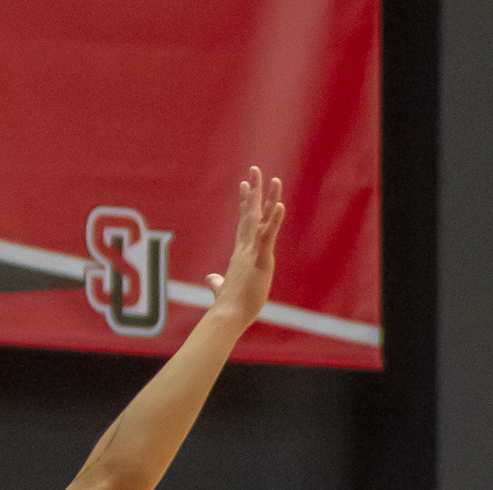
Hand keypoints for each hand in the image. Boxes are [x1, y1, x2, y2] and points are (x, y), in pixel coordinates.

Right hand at [204, 166, 284, 328]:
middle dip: (254, 191)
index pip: (244, 223)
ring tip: (274, 179)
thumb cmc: (228, 305)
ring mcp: (252, 251)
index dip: (245, 203)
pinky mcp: (260, 259)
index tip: (246, 185)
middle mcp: (245, 247)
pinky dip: (275, 220)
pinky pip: (268, 235)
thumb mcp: (223, 289)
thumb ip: (217, 282)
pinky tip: (280, 205)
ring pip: (261, 219)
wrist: (227, 315)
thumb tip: (211, 280)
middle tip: (255, 170)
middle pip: (250, 213)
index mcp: (241, 253)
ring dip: (268, 199)